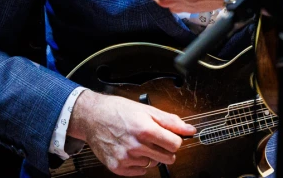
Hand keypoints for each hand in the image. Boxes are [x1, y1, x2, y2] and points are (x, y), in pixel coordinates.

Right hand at [67, 89, 195, 175]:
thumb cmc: (119, 111)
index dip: (175, 139)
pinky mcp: (117, 167)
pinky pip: (139, 172)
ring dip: (150, 155)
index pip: (175, 144)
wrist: (93, 117)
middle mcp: (136, 146)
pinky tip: (132, 151)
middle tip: (155, 139)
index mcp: (145, 129)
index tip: (170, 136)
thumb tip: (189, 130)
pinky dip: (139, 163)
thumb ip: (171, 121)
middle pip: (167, 157)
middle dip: (165, 149)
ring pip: (153, 164)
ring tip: (138, 142)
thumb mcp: (147, 110)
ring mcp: (126, 158)